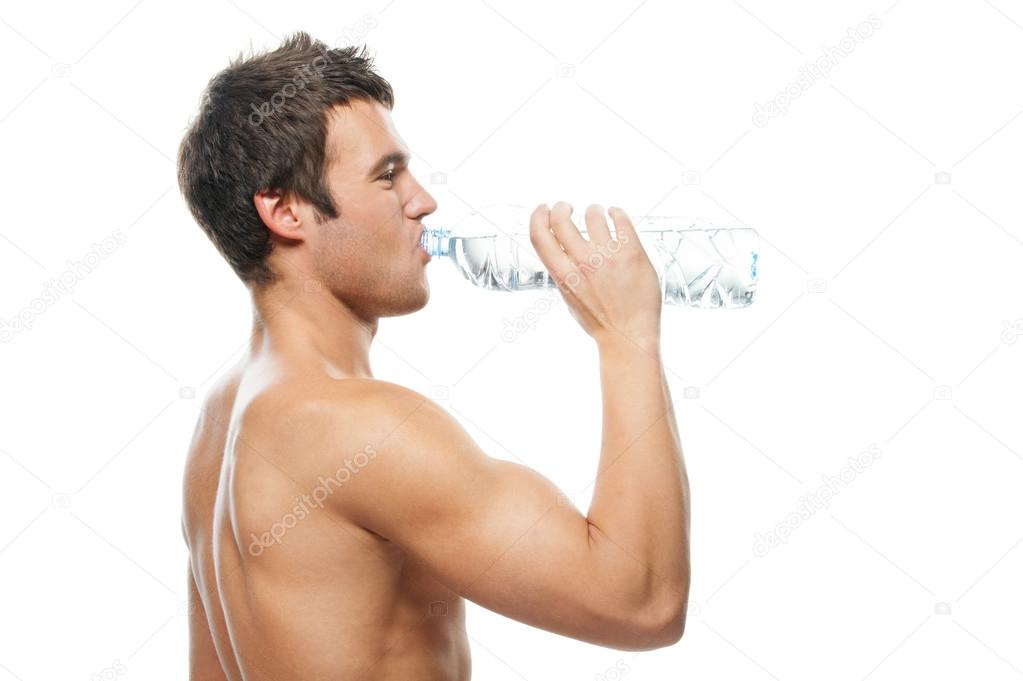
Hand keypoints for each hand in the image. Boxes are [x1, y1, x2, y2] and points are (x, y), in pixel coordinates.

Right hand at [529, 202, 661, 348]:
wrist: (629, 336)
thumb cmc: (600, 322)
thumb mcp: (570, 298)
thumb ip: (565, 273)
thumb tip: (564, 251)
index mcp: (563, 275)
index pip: (539, 235)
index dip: (538, 216)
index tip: (543, 208)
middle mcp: (583, 262)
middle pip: (561, 219)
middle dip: (561, 207)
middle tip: (567, 207)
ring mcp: (608, 256)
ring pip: (593, 214)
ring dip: (592, 210)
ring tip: (597, 213)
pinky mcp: (632, 253)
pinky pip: (621, 220)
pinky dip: (616, 213)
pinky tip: (616, 214)